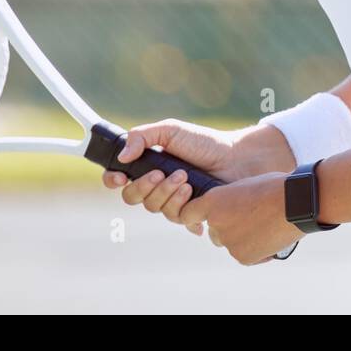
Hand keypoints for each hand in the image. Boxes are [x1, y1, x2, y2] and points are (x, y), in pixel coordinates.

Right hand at [100, 119, 247, 232]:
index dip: (114, 180)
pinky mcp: (191, 214)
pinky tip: (195, 198)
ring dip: (168, 193)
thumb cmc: (204, 143)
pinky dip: (185, 208)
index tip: (122, 177)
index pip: (118, 178)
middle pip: (133, 197)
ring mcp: (172, 201)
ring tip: (187, 179)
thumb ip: (142, 136)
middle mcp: (156, 186)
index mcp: (147, 165)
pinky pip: (178, 219)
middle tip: (162, 174)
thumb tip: (123, 157)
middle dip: (146, 186)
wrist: (236, 158)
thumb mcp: (171, 131)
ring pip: (155, 208)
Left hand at [178, 171, 302, 264]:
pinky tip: (269, 237)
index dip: (195, 215)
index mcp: (213, 202)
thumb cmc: (274, 188)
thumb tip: (229, 210)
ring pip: (230, 243)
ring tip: (264, 225)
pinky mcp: (243, 257)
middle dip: (227, 227)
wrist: (296, 204)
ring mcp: (229, 242)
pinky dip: (254, 249)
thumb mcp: (244, 186)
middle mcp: (216, 223)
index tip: (202, 218)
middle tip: (248, 218)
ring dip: (241, 237)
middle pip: (214, 231)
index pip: (188, 214)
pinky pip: (244, 255)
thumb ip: (230, 200)